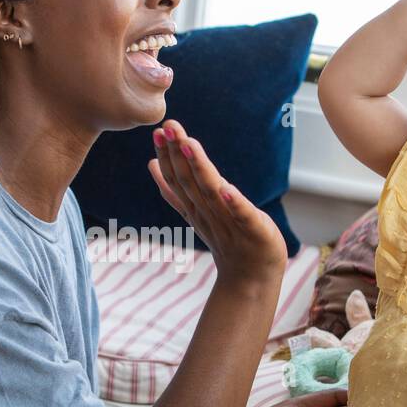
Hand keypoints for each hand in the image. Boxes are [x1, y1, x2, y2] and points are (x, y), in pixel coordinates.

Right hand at [149, 119, 286, 284]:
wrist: (250, 279)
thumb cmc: (228, 240)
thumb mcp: (199, 211)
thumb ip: (177, 189)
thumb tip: (152, 163)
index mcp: (196, 206)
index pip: (177, 178)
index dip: (167, 155)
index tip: (157, 131)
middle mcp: (208, 212)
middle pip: (189, 181)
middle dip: (177, 153)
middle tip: (167, 127)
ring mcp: (229, 222)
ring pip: (211, 192)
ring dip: (199, 168)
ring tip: (189, 144)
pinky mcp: (254, 230)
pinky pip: (242, 215)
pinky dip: (234, 202)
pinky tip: (226, 187)